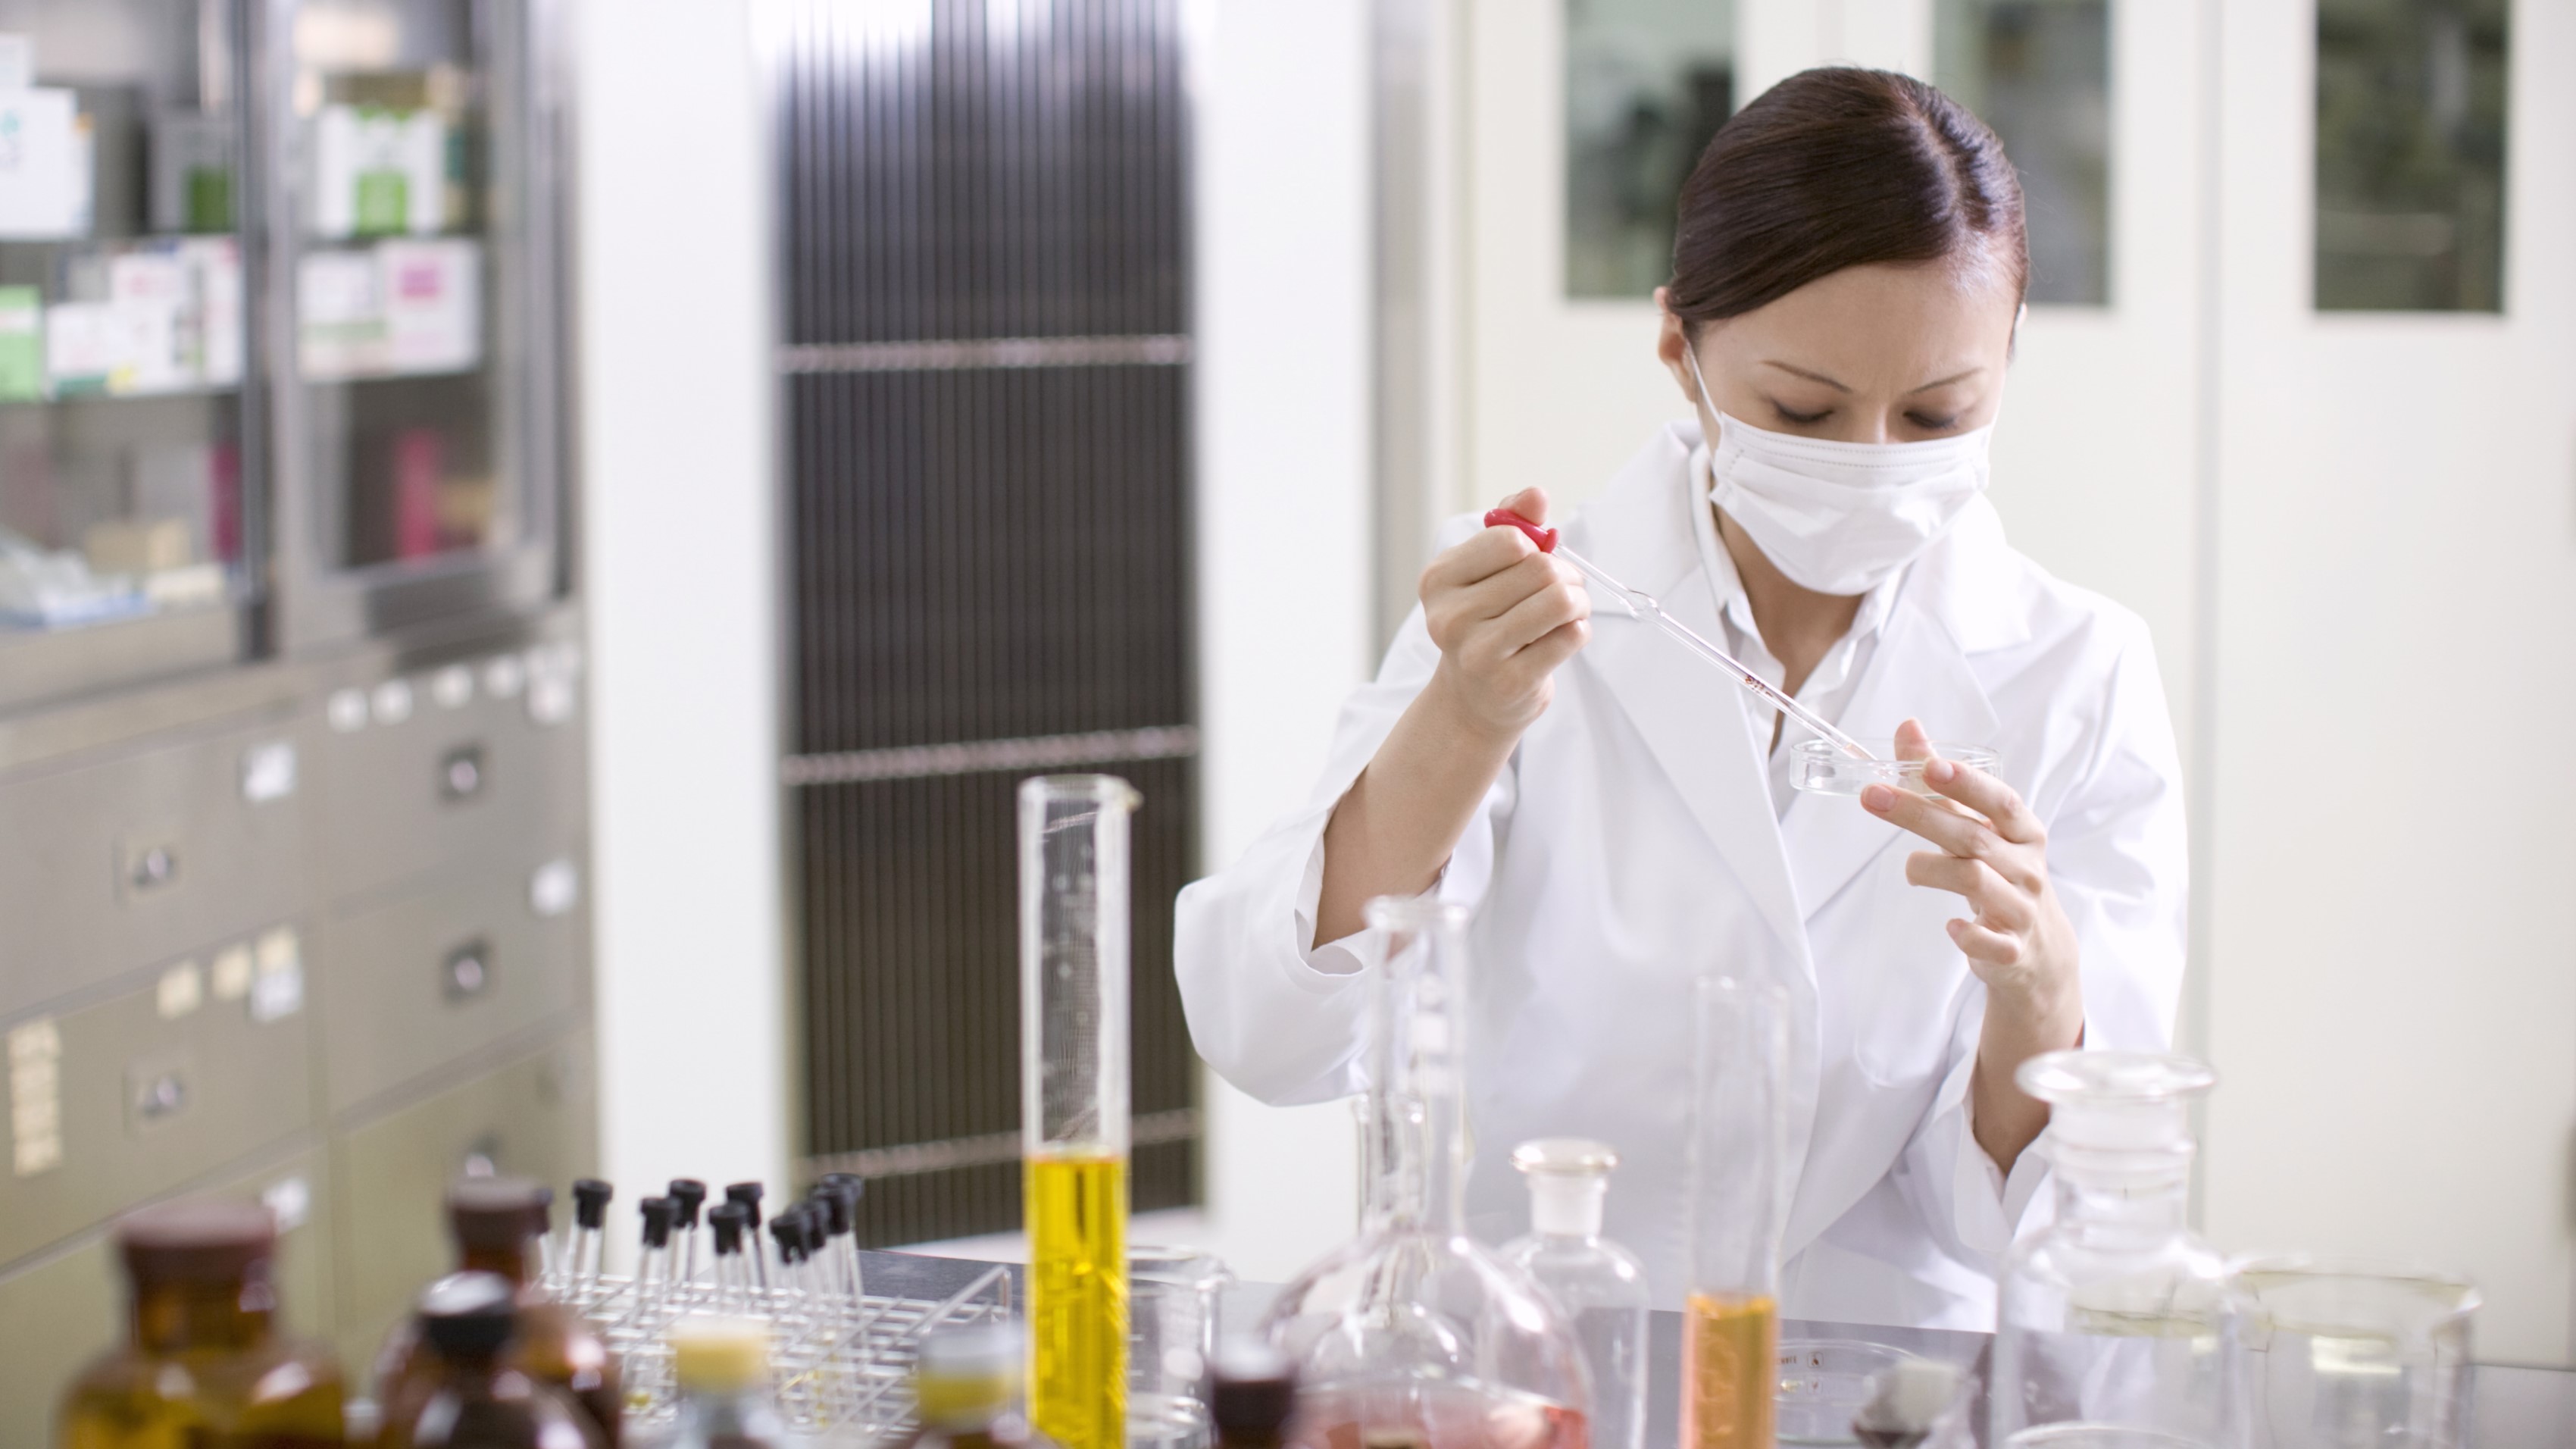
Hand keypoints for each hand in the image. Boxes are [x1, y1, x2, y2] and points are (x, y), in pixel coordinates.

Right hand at [1419, 487, 1591, 741]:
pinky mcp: (1511, 682)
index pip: (1509, 540)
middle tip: (1565, 589)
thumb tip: (1536, 495)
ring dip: (1579, 601)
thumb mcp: (1487, 570)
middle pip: (1540, 570)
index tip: (1537, 561)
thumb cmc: (1486, 622)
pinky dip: (1579, 630)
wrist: (1475, 698)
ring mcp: (1478, 653)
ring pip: (1559, 601)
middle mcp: (1451, 617)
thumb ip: (1512, 524)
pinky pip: (1570, 636)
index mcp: (1439, 579)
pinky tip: (1565, 637)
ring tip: (1572, 610)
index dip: (1536, 546)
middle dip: (1566, 574)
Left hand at [1860, 720, 2078, 1011]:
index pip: (2000, 801)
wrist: (2040, 950)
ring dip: (1931, 869)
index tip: (1930, 765)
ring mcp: (2021, 909)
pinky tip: (1950, 928)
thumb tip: (1909, 728)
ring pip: (1976, 882)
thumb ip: (1942, 785)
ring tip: (1909, 868)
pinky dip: (1969, 935)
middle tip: (1873, 796)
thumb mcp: (1980, 829)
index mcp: (2024, 832)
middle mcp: (2026, 867)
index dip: (1966, 783)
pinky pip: (1991, 941)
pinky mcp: (2011, 949)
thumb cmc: (2002, 874)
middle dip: (1921, 814)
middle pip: (1973, 837)